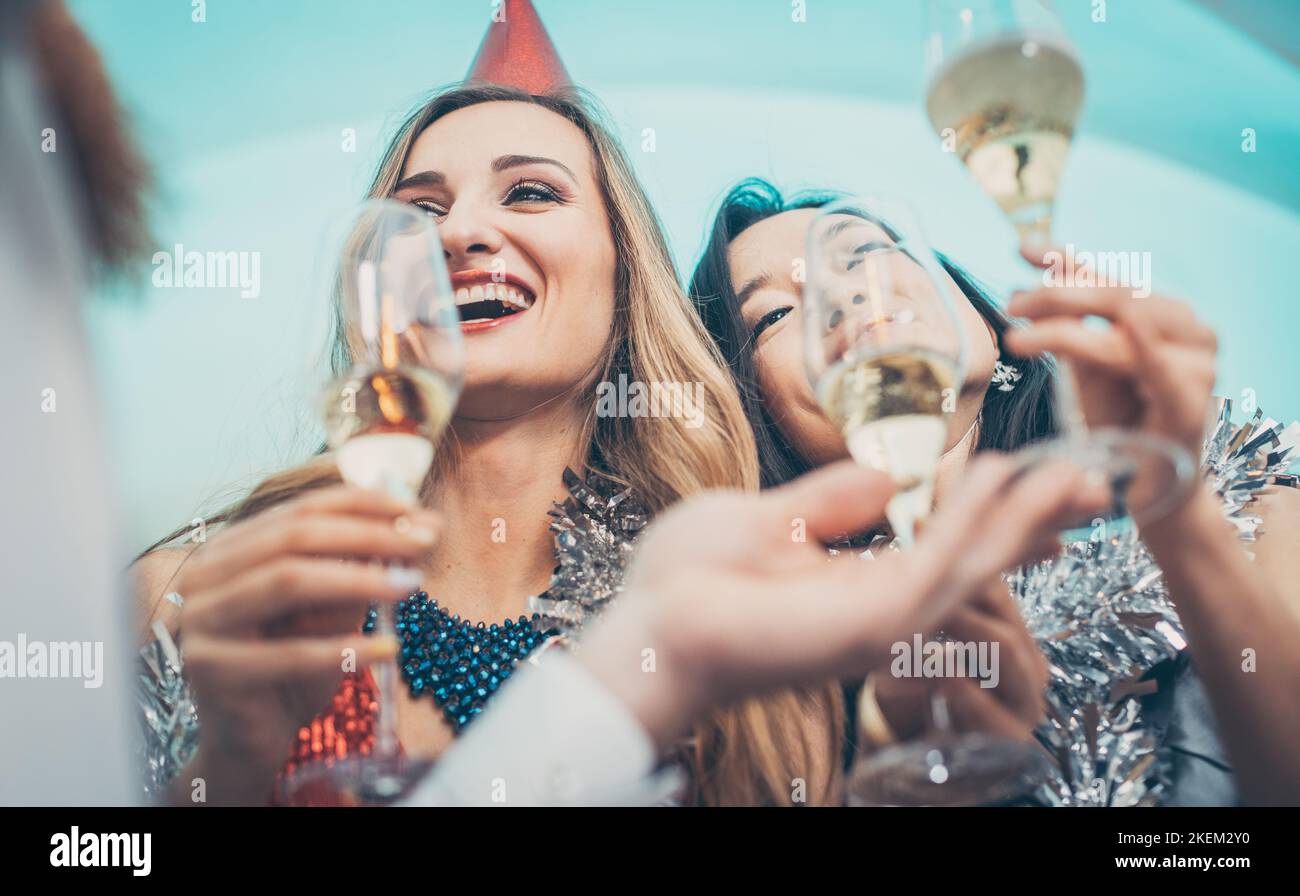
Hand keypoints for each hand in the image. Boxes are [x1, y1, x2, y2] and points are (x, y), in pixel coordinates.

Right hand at [171, 485, 439, 803]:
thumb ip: (357, 572)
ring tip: (413, 585)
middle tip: (427, 541)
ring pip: (288, 582)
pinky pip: (290, 653)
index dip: (365, 505)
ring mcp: (201, 620)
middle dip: (370, 534)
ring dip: (359, 580)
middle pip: (295, 536)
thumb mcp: (331, 613)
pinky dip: (346, 650)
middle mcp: (205, 575)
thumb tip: (412, 532)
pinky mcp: (210, 668)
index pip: (302, 508)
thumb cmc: (293, 671)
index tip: (422, 515)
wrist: (249, 742)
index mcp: (231, 549)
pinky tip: (390, 650)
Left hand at [579, 454, 1088, 748]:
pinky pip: (936, 567)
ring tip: (1075, 475)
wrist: (648, 622)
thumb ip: (831, 500)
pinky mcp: (867, 625)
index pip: (942, 545)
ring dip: (1025, 517)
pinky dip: (973, 521)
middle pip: (974, 557)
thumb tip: (888, 475)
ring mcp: (876, 620)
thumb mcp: (766, 516)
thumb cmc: (688, 578)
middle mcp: (876, 607)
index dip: (996, 515)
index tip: (1041, 482)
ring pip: (971, 563)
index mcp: (852, 581)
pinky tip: (1004, 481)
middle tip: (1095, 481)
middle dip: (1036, 520)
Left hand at [1005, 242, 1217, 463]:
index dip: (1065, 259)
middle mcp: (1188, 328)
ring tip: (1020, 337)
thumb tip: (1024, 273)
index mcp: (1163, 313)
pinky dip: (1146, 348)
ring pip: (1128, 325)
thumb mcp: (1083, 362)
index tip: (1021, 247)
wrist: (1147, 484)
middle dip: (1058, 296)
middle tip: (1011, 306)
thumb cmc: (1117, 418)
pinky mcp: (1193, 401)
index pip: (1109, 276)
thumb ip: (1066, 317)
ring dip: (1070, 326)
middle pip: (1117, 295)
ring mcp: (1197, 362)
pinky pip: (1164, 370)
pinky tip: (1129, 327)